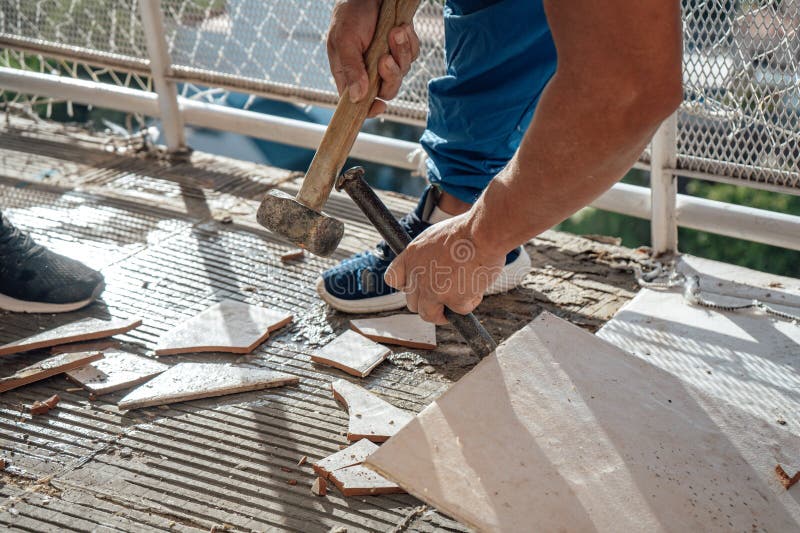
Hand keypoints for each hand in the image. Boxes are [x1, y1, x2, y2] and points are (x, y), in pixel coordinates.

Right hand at [327, 0, 419, 116]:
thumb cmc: (350, 14)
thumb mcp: (344, 41)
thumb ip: (351, 69)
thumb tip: (356, 98)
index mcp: (350, 74)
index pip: (359, 102)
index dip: (369, 109)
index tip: (378, 106)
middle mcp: (369, 72)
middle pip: (387, 91)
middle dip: (390, 76)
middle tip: (385, 58)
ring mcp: (387, 61)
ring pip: (402, 73)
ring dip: (401, 53)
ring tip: (395, 32)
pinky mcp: (402, 49)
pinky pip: (412, 55)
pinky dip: (409, 43)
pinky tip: (400, 28)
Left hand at [384, 215, 505, 323]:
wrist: (482, 233)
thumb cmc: (466, 230)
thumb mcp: (435, 237)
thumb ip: (427, 256)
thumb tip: (434, 270)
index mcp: (411, 256)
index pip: (393, 279)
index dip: (406, 286)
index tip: (419, 286)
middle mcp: (417, 276)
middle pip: (412, 303)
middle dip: (428, 303)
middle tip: (445, 295)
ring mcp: (433, 291)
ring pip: (429, 315)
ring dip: (442, 313)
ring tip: (458, 302)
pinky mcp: (453, 301)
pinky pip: (459, 311)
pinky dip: (470, 302)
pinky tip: (477, 286)